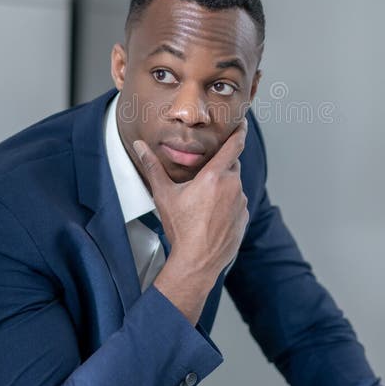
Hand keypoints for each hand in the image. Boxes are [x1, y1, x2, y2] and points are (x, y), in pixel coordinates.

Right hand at [132, 120, 248, 321]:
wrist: (197, 262)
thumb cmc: (181, 228)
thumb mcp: (164, 195)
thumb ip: (153, 167)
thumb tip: (140, 146)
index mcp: (215, 176)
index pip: (234, 146)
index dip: (240, 132)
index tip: (243, 123)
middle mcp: (232, 186)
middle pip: (231, 166)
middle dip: (220, 167)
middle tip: (204, 176)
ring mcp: (240, 203)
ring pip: (234, 186)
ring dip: (223, 188)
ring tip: (203, 203)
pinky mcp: (244, 219)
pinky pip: (237, 204)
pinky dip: (228, 205)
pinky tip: (212, 217)